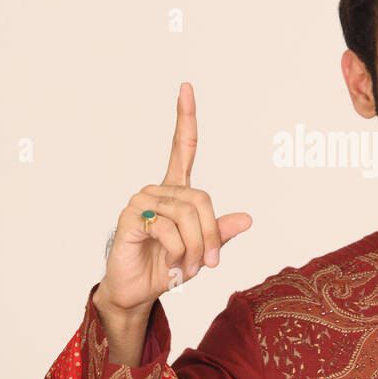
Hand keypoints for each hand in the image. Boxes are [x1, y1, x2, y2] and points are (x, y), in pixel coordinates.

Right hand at [95, 82, 252, 319]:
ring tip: (188, 268)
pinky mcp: (130, 217)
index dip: (185, 118)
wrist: (137, 290)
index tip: (186, 88)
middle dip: (212, 235)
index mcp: (176, 191)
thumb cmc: (167, 267)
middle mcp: (158, 190)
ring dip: (196, 248)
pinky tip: (171, 265)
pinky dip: (178, 252)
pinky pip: (167, 227)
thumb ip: (220, 233)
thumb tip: (247, 219)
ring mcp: (142, 201)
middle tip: (210, 263)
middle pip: (201, 199)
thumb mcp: (201, 251)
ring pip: (187, 214)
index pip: (183, 147)